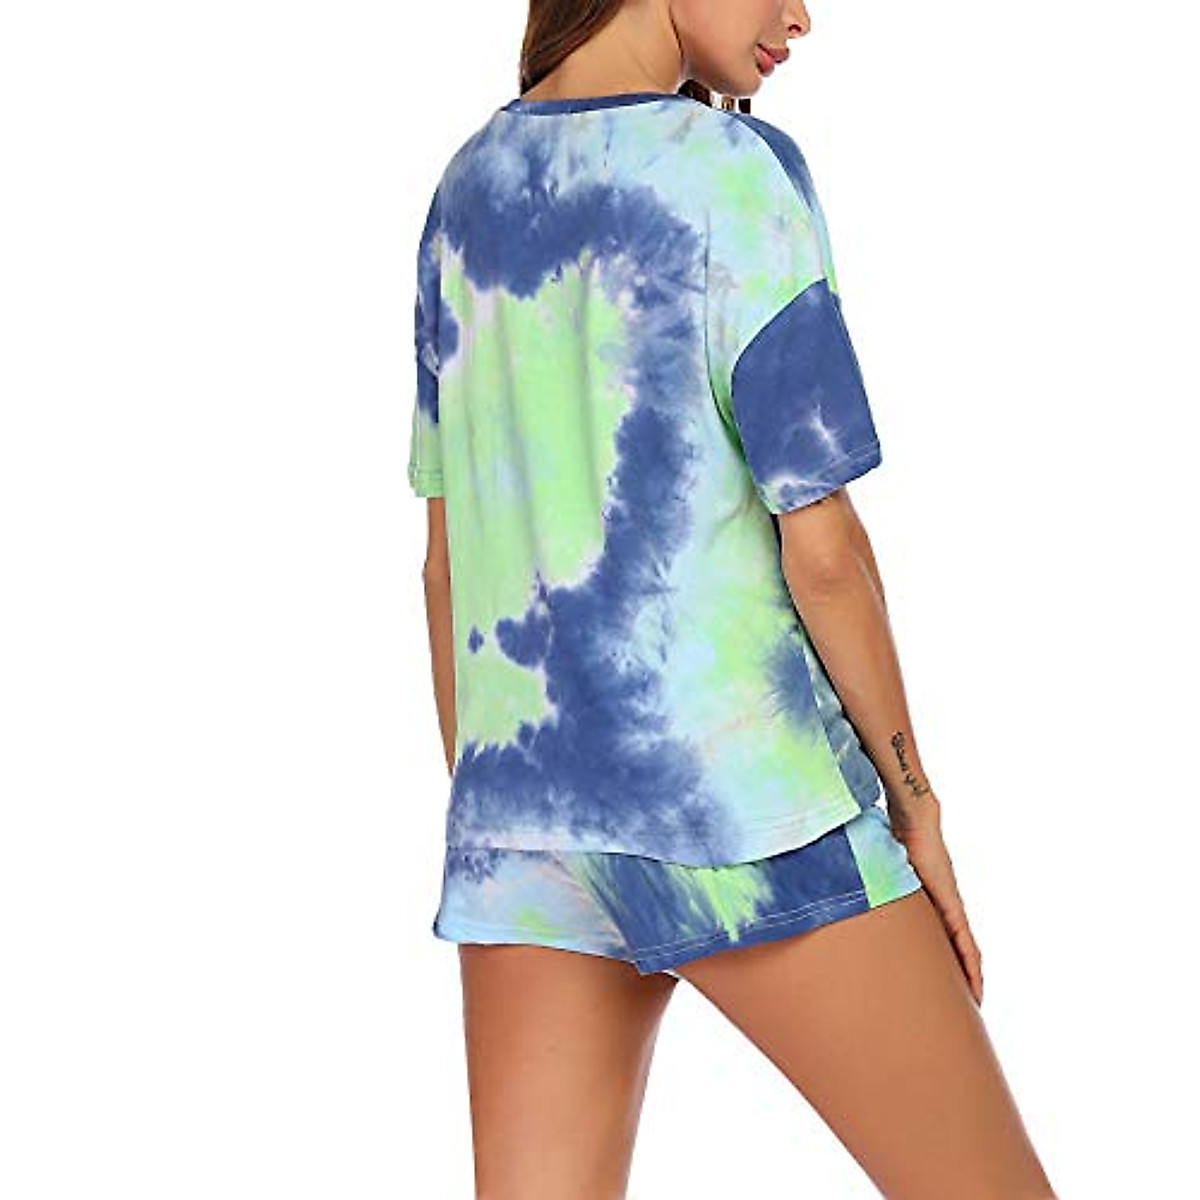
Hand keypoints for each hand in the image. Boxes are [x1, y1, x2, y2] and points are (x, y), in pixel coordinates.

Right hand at [889, 797, 983, 1005]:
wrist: (914, 821)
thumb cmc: (893, 838)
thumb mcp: (879, 872)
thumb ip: (869, 883)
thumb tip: (838, 887)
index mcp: (928, 901)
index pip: (939, 937)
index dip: (942, 960)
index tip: (941, 983)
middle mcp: (944, 906)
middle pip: (956, 949)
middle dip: (957, 976)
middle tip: (955, 1003)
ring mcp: (951, 907)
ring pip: (965, 952)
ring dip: (969, 977)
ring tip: (971, 1002)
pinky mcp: (953, 907)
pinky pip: (967, 945)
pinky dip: (972, 967)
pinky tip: (976, 986)